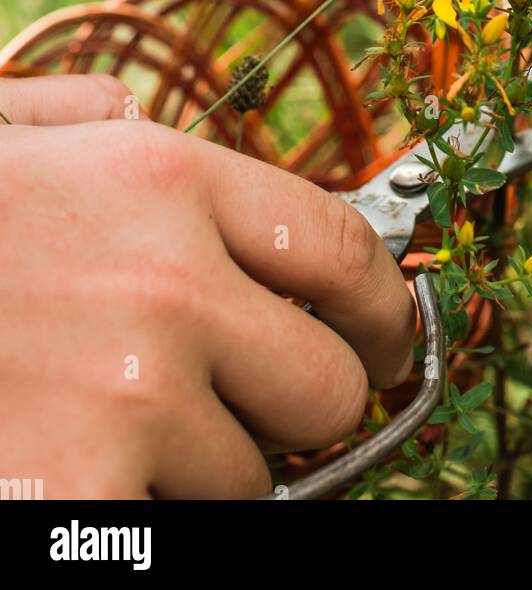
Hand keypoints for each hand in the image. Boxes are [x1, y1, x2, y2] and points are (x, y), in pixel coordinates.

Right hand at [0, 76, 415, 498]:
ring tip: (113, 430)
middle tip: (247, 407)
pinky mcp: (80, 497)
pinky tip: (74, 476)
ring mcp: (131, 393)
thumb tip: (128, 108)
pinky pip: (180, 529)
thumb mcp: (4, 132)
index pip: (342, 248)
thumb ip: (87, 117)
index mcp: (164, 180)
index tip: (387, 340)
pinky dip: (136, 513)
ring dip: (201, 467)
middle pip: (331, 385)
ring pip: (250, 476)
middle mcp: (170, 280)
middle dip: (298, 405)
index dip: (383, 307)